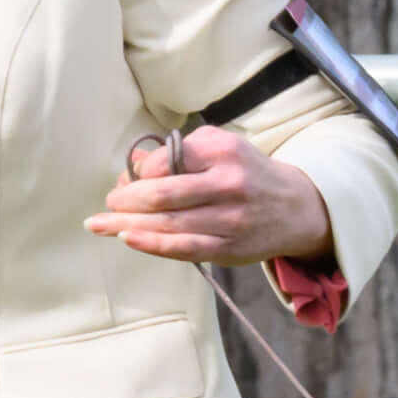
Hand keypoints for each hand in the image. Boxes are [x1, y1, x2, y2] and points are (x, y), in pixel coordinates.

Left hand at [89, 128, 336, 268]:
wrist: (297, 208)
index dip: (137, 173)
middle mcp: (228, 184)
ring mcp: (230, 219)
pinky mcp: (230, 248)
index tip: (126, 181)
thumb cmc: (249, 174)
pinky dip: (153, 245)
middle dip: (126, 200)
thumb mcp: (221, 149)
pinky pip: (185, 248)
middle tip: (110, 204)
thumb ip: (179, 152)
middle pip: (162, 194)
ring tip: (100, 225)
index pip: (166, 162)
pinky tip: (128, 240)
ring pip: (169, 224)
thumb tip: (134, 162)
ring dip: (127, 225)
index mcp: (223, 152)